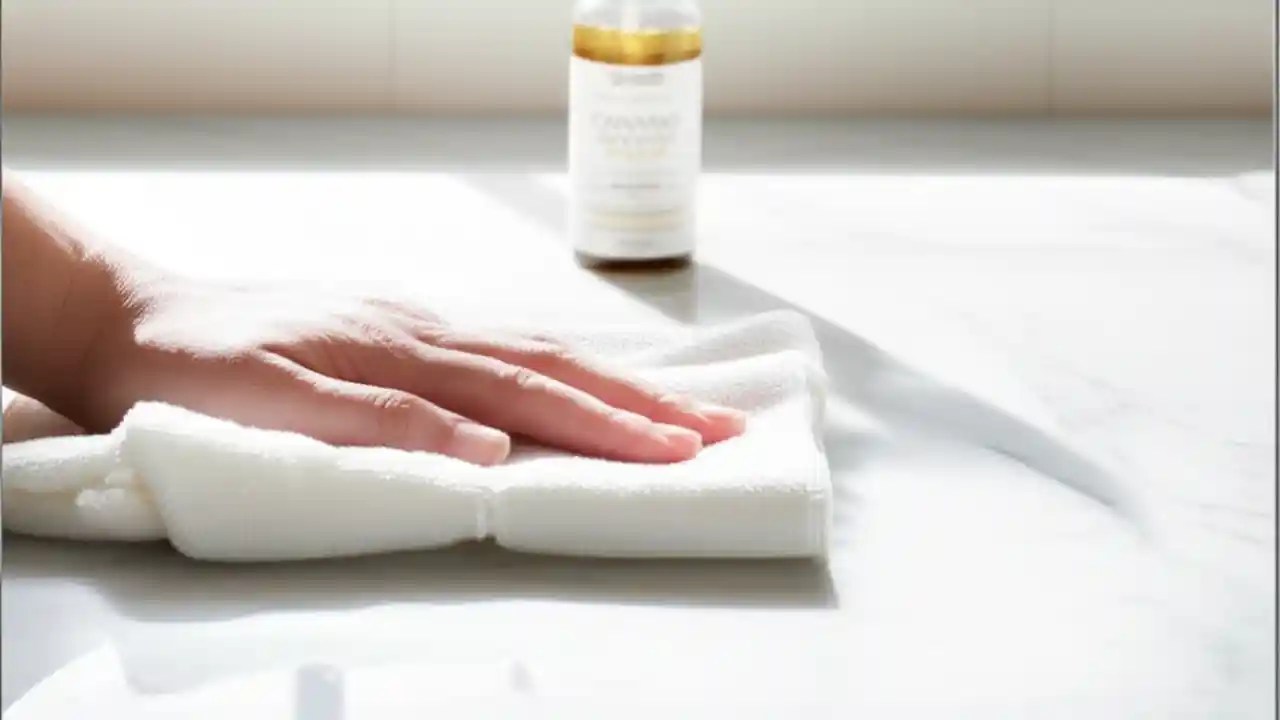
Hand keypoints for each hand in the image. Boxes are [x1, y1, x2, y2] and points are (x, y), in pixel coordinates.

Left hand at [76, 277, 745, 464]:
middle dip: (644, 407)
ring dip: (617, 383)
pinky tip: (584, 374)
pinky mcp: (402, 326)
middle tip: (722, 432)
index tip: (682, 453)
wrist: (133, 316)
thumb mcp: (268, 405)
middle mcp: (426, 330)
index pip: (529, 397)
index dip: (610, 429)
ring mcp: (418, 322)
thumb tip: (486, 450)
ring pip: (538, 350)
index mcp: (404, 352)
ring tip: (681, 410)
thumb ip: (379, 423)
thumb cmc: (195, 373)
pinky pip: (505, 343)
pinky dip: (564, 362)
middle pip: (556, 368)